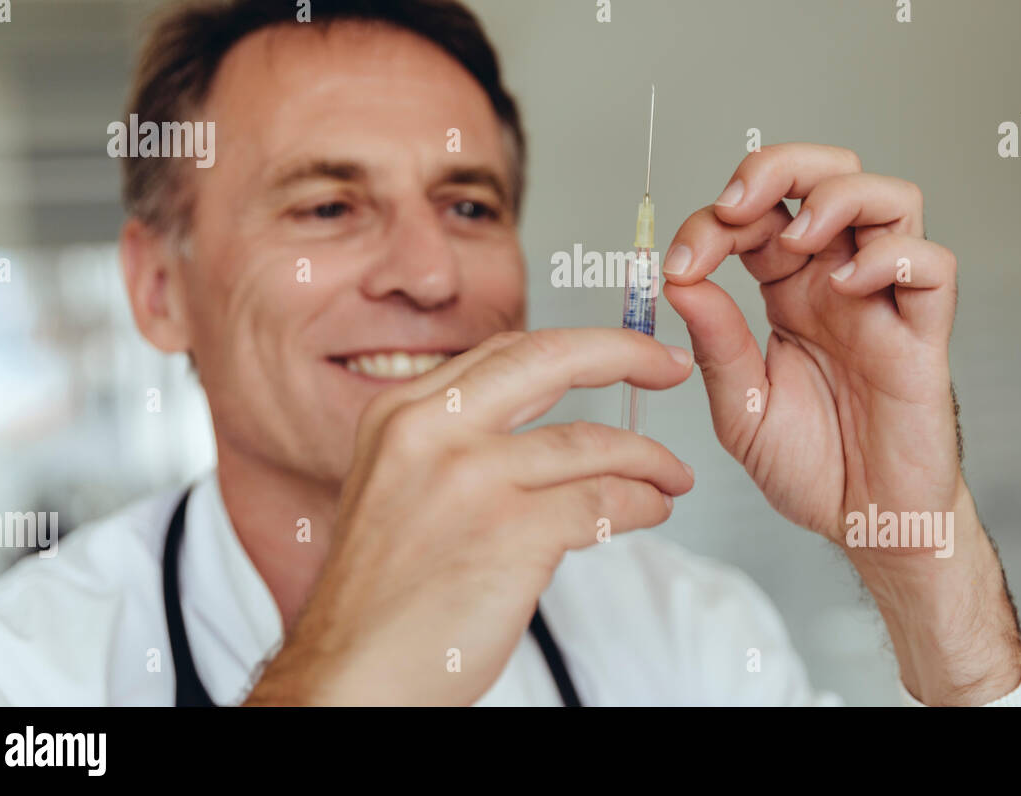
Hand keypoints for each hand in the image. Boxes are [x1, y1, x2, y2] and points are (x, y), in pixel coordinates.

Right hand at [245, 328, 694, 704]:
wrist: (350, 676)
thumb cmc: (379, 599)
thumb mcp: (396, 486)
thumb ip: (455, 442)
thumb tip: (541, 423)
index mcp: (400, 413)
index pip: (505, 351)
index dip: (574, 344)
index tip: (617, 350)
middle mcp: (431, 430)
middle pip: (551, 359)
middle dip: (626, 352)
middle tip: (669, 364)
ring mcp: (470, 478)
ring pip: (591, 442)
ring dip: (647, 459)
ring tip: (670, 476)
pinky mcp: (510, 532)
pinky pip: (602, 501)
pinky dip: (641, 503)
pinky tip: (650, 510)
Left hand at [663, 143, 1020, 703]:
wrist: (865, 523)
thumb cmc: (812, 466)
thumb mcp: (740, 408)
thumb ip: (716, 344)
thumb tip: (680, 281)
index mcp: (789, 290)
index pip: (757, 215)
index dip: (712, 221)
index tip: (680, 264)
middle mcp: (839, 282)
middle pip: (830, 175)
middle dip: (779, 166)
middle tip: (737, 205)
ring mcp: (886, 301)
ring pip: (890, 199)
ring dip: (836, 198)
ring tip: (795, 238)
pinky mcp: (925, 333)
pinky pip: (932, 266)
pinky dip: (891, 256)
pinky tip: (848, 286)